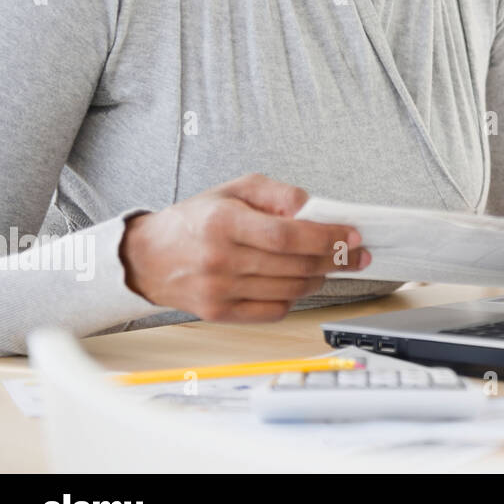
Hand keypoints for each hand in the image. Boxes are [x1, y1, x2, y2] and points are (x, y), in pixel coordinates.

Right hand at [118, 173, 370, 322]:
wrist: (148, 258)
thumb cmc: (196, 220)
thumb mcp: (235, 190)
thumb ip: (277, 194)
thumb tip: (314, 208)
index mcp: (224, 223)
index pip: (289, 236)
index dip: (328, 237)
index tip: (352, 235)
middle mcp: (221, 260)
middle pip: (295, 265)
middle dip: (336, 259)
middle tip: (355, 253)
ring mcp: (219, 291)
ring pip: (290, 290)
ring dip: (319, 277)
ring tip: (329, 265)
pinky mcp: (219, 314)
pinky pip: (273, 311)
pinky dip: (294, 297)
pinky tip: (298, 282)